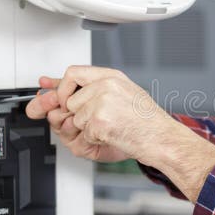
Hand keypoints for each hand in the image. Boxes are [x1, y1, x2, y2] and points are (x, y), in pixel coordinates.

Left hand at [26, 66, 214, 201]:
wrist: (162, 138)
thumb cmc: (146, 121)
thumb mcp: (121, 96)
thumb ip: (90, 90)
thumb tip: (51, 88)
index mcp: (112, 76)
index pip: (72, 73)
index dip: (61, 88)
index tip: (60, 97)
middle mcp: (106, 85)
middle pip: (69, 100)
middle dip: (76, 115)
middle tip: (97, 121)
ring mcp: (102, 102)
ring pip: (74, 119)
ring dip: (87, 130)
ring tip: (112, 128)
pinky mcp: (100, 121)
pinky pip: (83, 134)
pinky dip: (95, 140)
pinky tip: (114, 135)